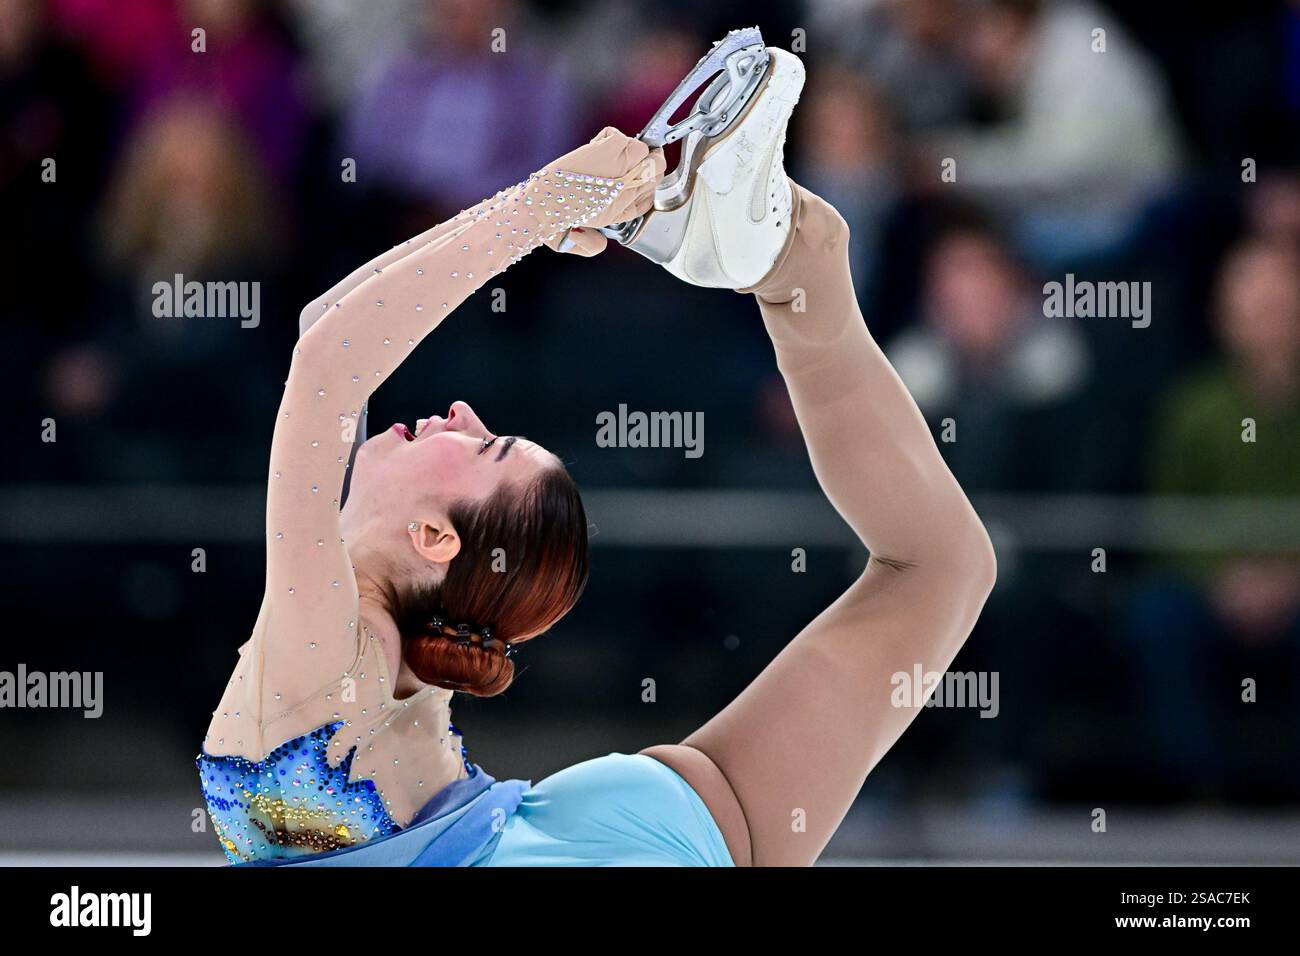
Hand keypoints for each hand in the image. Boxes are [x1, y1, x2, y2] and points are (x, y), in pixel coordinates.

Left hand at [541, 126, 664, 256]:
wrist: (546, 207)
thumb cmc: (556, 222)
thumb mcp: (579, 243)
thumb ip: (593, 245)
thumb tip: (600, 244)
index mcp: (622, 211)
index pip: (649, 194)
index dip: (642, 185)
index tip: (627, 180)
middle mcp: (628, 190)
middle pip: (656, 169)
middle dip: (643, 162)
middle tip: (624, 158)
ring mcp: (623, 169)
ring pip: (643, 150)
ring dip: (626, 147)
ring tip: (607, 153)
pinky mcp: (611, 151)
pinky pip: (621, 136)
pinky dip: (608, 137)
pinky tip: (595, 146)